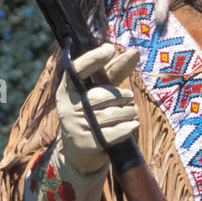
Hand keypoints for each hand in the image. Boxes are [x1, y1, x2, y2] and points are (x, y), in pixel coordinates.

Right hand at [56, 42, 140, 173]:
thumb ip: (115, 72)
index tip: (110, 49)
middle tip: (130, 97)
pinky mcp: (85, 144)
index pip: (78, 69)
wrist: (80, 151)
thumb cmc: (93, 113)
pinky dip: (127, 128)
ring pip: (111, 115)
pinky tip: (132, 125)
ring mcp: (74, 127)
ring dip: (128, 112)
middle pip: (101, 96)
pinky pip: (114, 133)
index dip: (93, 58)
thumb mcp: (100, 92)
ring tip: (133, 112)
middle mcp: (66, 107)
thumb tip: (135, 51)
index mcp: (66, 90)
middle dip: (121, 96)